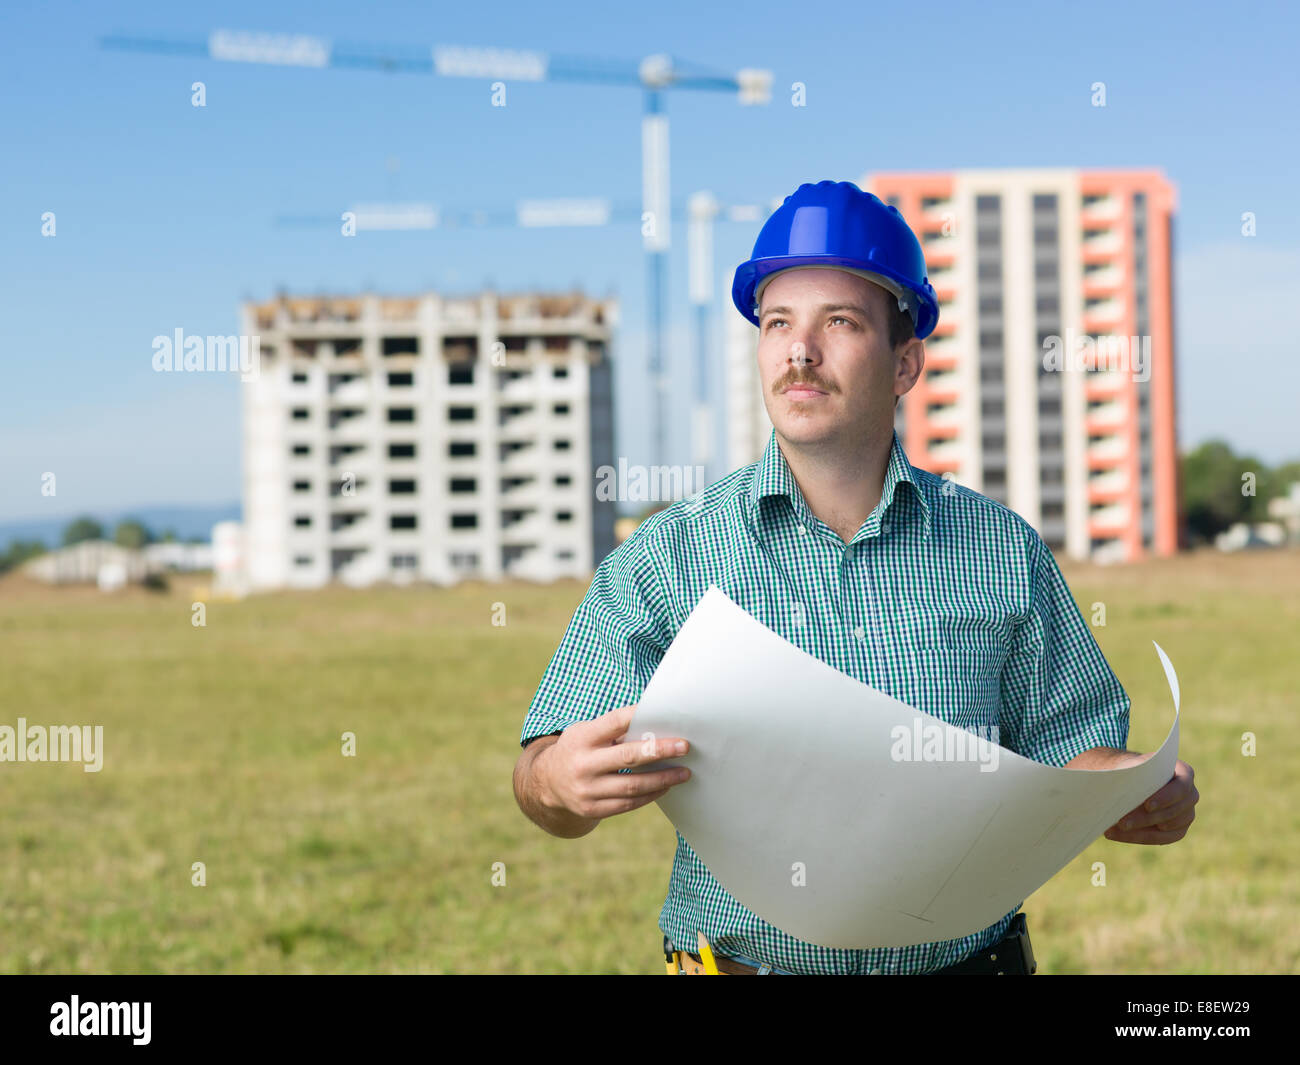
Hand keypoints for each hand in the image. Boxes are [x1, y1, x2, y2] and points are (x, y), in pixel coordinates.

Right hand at [535, 704, 690, 821]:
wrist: (547, 783)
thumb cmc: (577, 749)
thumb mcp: (586, 732)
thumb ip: (613, 730)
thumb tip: (655, 726)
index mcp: (581, 738)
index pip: (614, 723)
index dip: (639, 716)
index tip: (665, 714)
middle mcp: (582, 765)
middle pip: (628, 757)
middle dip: (659, 751)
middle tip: (684, 747)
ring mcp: (586, 790)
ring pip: (632, 786)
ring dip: (662, 779)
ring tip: (683, 772)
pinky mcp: (592, 809)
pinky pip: (627, 804)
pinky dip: (650, 795)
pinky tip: (665, 786)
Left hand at [1103, 758, 1197, 844]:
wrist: (1133, 779)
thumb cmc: (1133, 768)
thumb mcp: (1133, 766)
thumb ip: (1134, 773)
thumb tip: (1125, 788)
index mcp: (1184, 772)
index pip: (1181, 787)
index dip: (1165, 797)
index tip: (1147, 806)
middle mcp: (1190, 794)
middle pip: (1174, 810)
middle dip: (1147, 818)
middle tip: (1122, 822)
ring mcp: (1187, 813)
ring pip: (1169, 827)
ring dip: (1141, 830)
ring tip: (1115, 828)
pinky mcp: (1178, 829)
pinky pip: (1163, 838)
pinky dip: (1140, 837)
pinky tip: (1119, 835)